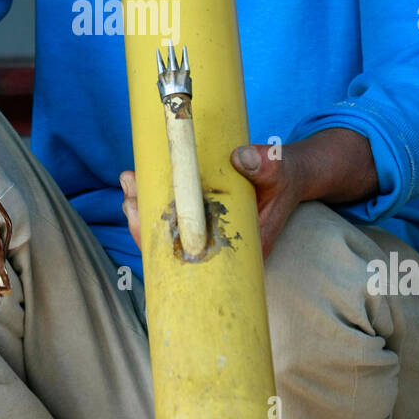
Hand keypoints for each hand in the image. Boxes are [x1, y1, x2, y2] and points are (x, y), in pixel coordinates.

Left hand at [119, 144, 306, 261]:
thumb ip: (264, 165)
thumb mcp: (279, 169)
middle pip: (170, 252)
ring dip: (143, 210)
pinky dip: (152, 205)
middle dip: (143, 222)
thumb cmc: (284, 177)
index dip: (158, 243)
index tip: (139, 213)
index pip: (190, 260)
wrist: (290, 175)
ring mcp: (209, 238)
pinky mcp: (202, 223)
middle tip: (129, 189)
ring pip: (166, 238)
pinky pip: (171, 224)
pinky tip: (138, 183)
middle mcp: (220, 251)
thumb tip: (240, 158)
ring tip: (129, 181)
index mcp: (239, 250)